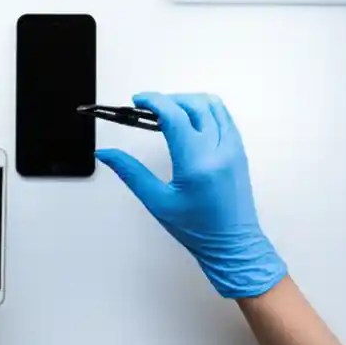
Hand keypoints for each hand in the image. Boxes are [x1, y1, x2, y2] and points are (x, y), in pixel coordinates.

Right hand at [96, 93, 285, 298]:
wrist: (233, 245)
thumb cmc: (199, 230)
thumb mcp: (157, 202)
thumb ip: (130, 172)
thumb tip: (106, 154)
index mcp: (197, 164)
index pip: (175, 115)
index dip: (153, 101)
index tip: (138, 100)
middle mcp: (219, 151)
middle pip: (194, 104)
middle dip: (168, 99)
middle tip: (149, 108)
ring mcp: (233, 149)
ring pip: (213, 105)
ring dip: (188, 101)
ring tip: (168, 113)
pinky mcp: (238, 151)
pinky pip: (224, 117)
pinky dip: (205, 111)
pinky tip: (189, 122)